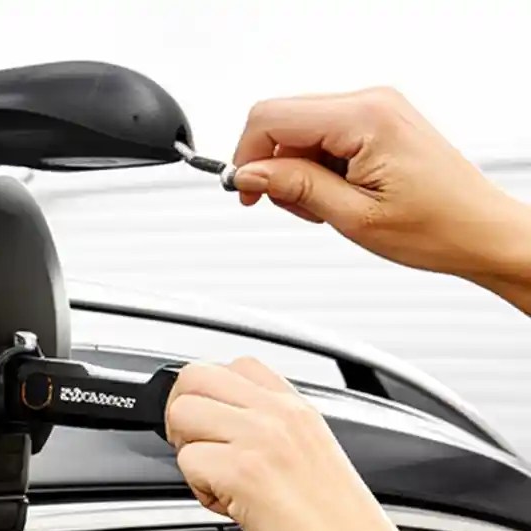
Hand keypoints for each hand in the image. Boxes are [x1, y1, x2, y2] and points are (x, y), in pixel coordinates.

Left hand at [165, 357, 416, 530]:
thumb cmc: (341, 529)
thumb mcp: (314, 456)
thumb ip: (273, 430)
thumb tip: (224, 424)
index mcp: (297, 408)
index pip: (237, 364)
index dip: (211, 393)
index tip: (214, 424)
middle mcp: (278, 415)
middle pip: (195, 377)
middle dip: (183, 413)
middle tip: (199, 449)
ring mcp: (259, 439)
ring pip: (181, 414)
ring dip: (188, 450)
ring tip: (217, 479)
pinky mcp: (241, 472)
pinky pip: (186, 462)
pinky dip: (198, 490)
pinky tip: (230, 506)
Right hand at [231, 88, 530, 295]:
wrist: (481, 232)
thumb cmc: (437, 227)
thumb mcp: (352, 216)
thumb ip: (294, 188)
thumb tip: (249, 175)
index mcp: (365, 118)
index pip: (272, 117)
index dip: (247, 156)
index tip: (246, 193)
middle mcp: (371, 102)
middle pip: (282, 120)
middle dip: (273, 166)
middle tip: (293, 206)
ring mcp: (376, 108)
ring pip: (299, 129)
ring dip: (296, 170)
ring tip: (325, 205)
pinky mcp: (378, 120)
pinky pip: (323, 134)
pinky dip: (316, 166)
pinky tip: (336, 192)